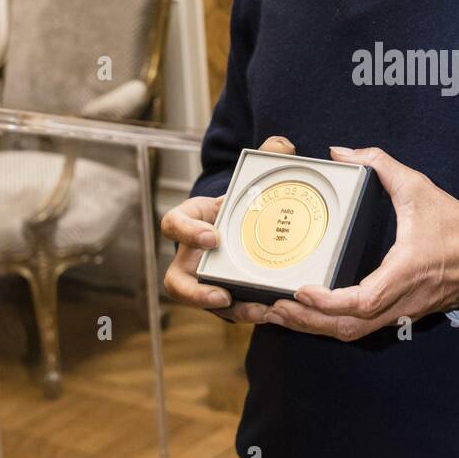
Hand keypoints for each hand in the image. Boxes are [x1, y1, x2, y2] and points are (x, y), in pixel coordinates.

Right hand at [161, 135, 296, 324]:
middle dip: (195, 292)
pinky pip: (230, 312)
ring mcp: (204, 280)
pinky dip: (249, 313)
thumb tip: (284, 144)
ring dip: (229, 311)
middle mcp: (190, 256)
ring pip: (203, 304)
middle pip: (177, 282)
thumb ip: (265, 160)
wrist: (246, 224)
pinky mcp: (225, 298)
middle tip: (222, 294)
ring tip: (256, 311)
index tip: (212, 237)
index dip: (187, 231)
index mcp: (191, 221)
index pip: (173, 224)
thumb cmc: (242, 202)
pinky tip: (274, 312)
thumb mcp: (249, 182)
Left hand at [261, 145, 458, 340]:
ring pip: (352, 333)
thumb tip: (343, 151)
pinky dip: (331, 326)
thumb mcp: (419, 187)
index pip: (362, 300)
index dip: (328, 302)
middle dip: (307, 322)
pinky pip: (360, 329)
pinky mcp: (399, 314)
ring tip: (282, 313)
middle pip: (347, 327)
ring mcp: (400, 312)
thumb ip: (381, 164)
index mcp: (403, 272)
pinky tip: (309, 315)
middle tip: (273, 307)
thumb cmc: (454, 226)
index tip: (302, 290)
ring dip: (315, 328)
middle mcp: (400, 300)